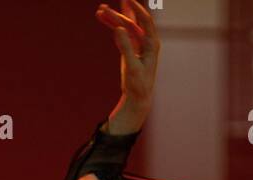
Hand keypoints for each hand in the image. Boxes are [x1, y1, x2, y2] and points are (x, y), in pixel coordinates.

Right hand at [96, 0, 159, 114]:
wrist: (137, 98)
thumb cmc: (138, 85)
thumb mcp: (131, 67)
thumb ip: (125, 47)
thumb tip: (118, 28)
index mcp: (151, 44)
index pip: (145, 21)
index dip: (136, 9)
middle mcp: (146, 42)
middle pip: (131, 23)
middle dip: (117, 16)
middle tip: (102, 9)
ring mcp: (138, 45)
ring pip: (126, 28)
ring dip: (114, 20)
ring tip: (100, 11)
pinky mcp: (131, 50)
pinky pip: (123, 35)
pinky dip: (114, 27)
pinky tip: (106, 20)